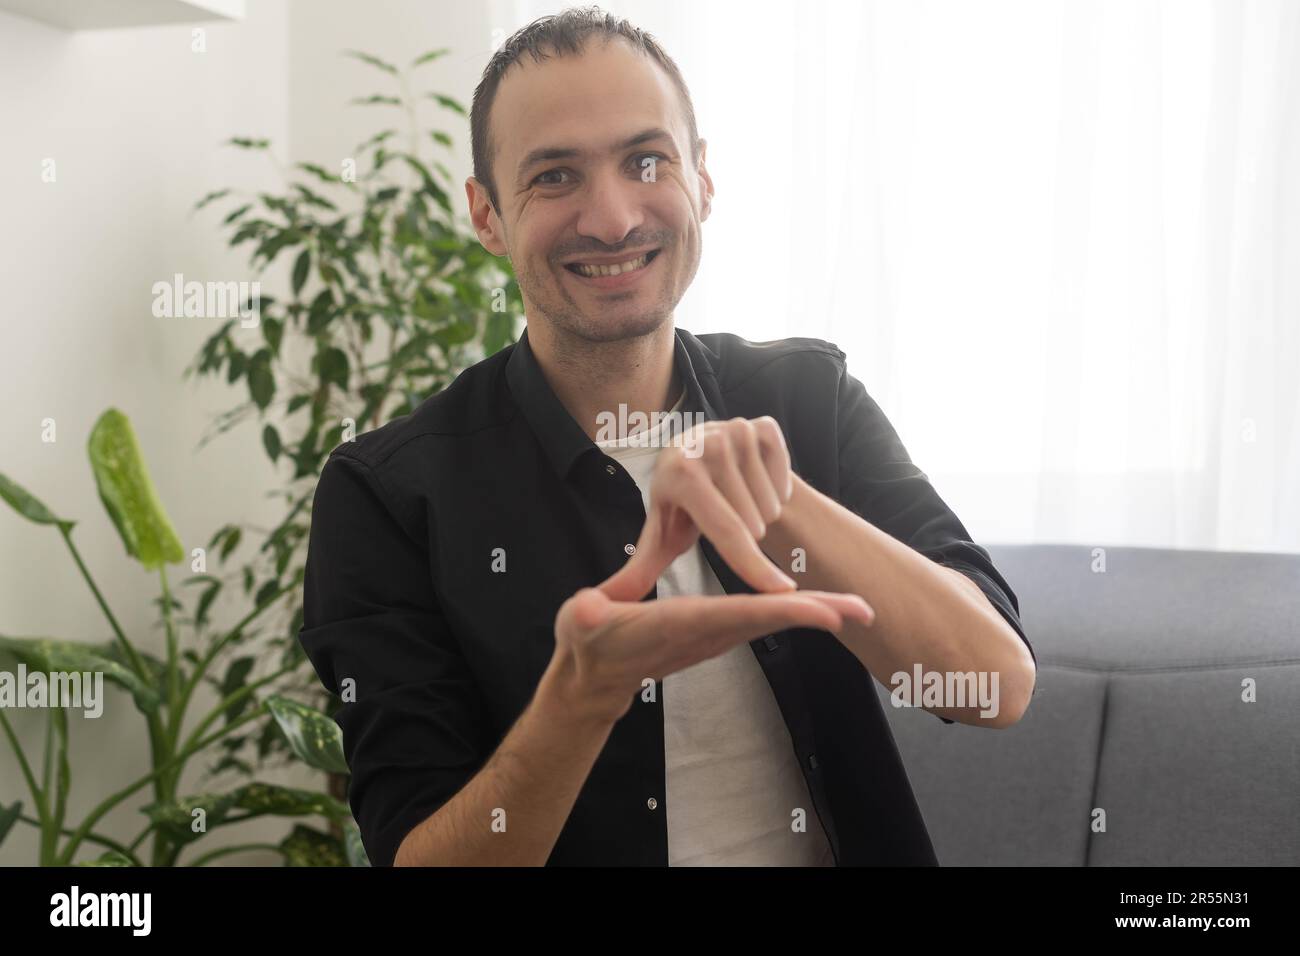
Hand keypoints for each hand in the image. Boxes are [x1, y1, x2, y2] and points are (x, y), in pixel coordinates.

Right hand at [548, 581, 874, 724]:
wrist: (596, 676)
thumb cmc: (588, 641)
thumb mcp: (580, 622)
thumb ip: (585, 614)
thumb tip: (586, 610)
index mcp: (683, 622)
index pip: (740, 614)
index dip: (783, 612)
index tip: (825, 612)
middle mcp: (709, 631)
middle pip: (772, 620)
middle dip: (819, 613)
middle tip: (866, 609)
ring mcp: (717, 633)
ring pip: (774, 619)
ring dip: (816, 611)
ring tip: (856, 604)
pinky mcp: (717, 629)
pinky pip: (765, 618)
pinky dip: (797, 610)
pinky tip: (821, 604)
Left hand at [602, 416, 798, 598]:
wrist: (698, 455)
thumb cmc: (682, 507)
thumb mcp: (660, 536)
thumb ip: (638, 571)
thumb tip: (602, 607)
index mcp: (682, 476)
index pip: (727, 532)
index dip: (754, 567)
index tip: (783, 593)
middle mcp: (708, 445)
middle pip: (754, 524)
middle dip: (747, 536)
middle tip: (725, 518)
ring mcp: (737, 431)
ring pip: (772, 504)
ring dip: (762, 513)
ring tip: (738, 501)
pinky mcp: (764, 425)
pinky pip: (786, 473)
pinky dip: (778, 487)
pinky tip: (755, 482)